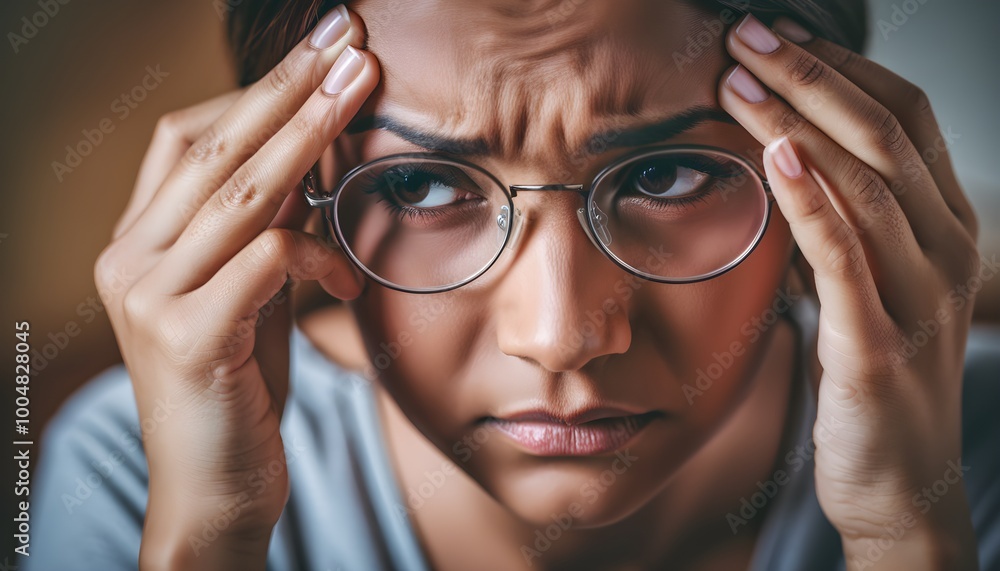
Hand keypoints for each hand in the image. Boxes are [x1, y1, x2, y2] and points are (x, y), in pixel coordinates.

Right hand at [94, 7, 376, 569]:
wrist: (215, 491)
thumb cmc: (238, 390)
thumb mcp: (246, 298)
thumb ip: (259, 236)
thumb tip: (308, 166)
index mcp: (138, 245)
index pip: (187, 141)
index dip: (254, 93)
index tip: (318, 55)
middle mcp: (129, 262)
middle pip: (213, 149)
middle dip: (287, 88)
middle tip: (344, 40)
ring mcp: (150, 299)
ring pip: (237, 193)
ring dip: (307, 134)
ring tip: (359, 86)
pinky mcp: (187, 340)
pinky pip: (264, 263)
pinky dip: (318, 256)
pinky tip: (349, 276)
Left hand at [718, 14, 979, 570]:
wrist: (901, 485)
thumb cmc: (874, 382)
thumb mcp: (868, 289)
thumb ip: (842, 229)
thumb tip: (784, 162)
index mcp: (947, 231)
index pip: (905, 120)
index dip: (842, 68)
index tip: (777, 37)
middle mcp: (947, 254)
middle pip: (885, 134)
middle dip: (811, 75)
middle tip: (747, 35)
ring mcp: (920, 300)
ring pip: (865, 183)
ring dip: (796, 119)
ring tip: (738, 79)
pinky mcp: (878, 348)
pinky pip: (845, 258)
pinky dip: (810, 199)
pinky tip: (774, 154)